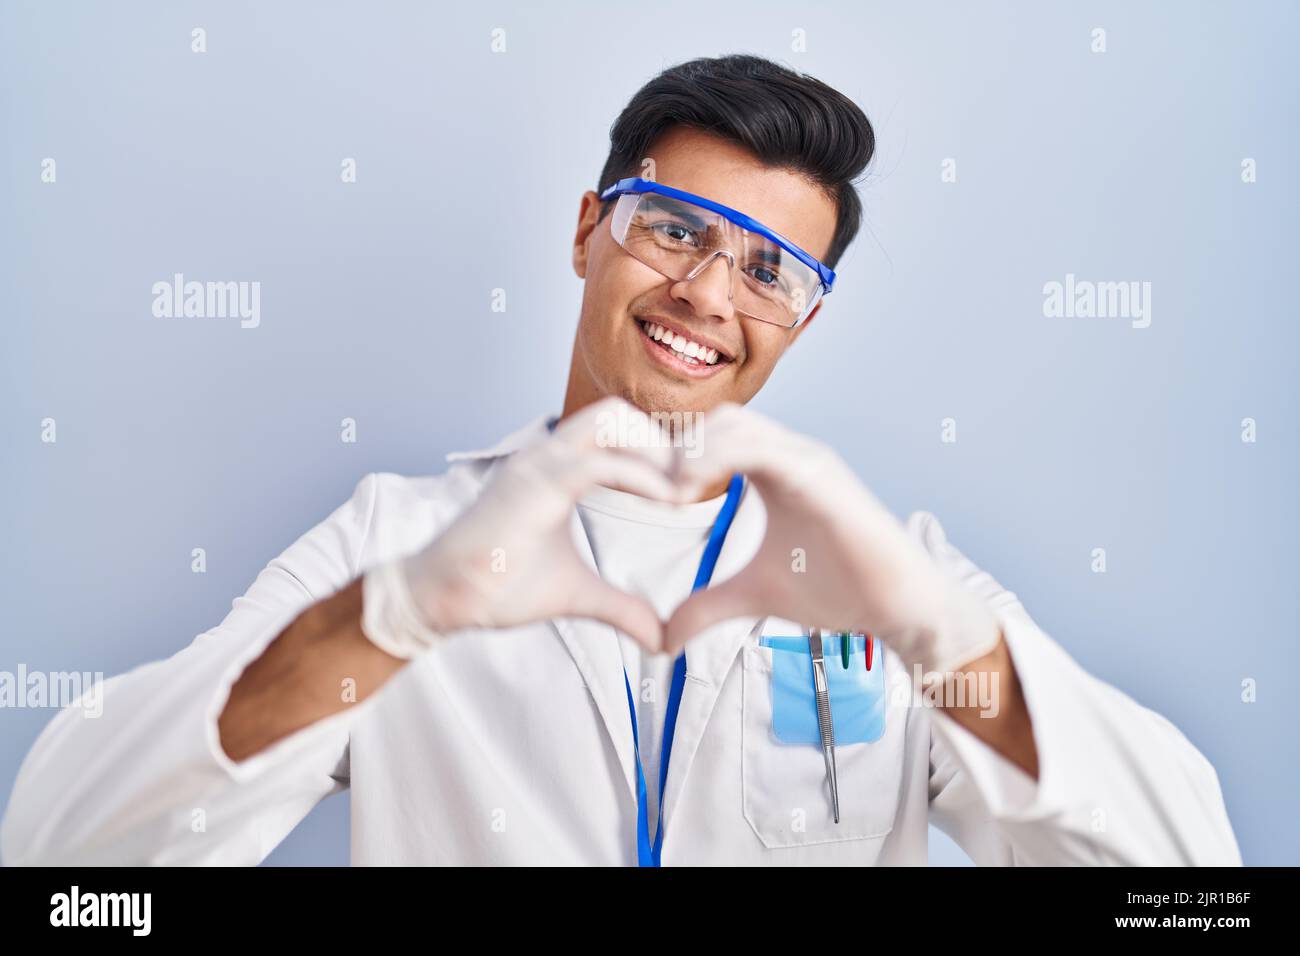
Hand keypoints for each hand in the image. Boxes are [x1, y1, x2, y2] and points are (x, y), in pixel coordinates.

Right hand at [363, 397, 683, 656]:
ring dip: (657, 451)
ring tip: (687, 490)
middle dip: (663, 440)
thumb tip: (662, 637)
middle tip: (696, 480)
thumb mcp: (578, 596)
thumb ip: (621, 608)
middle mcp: (547, 455)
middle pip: (618, 413)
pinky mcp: (534, 484)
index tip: (691, 485)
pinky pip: (598, 463)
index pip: (615, 431)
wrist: (443, 598)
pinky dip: (642, 476)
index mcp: (557, 469)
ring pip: (611, 423)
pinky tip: (670, 501)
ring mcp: (539, 464)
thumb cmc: (498, 587)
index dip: (657, 450)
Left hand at [663, 403, 1001, 673]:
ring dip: (691, 450)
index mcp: (772, 471)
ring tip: (665, 494)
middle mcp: (790, 454)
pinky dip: (719, 458)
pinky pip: (763, 448)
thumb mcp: (753, 597)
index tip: (636, 490)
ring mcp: (808, 459)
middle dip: (674, 446)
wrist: (898, 607)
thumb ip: (707, 606)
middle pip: (717, 420)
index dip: (670, 456)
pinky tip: (690, 492)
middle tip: (643, 487)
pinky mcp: (823, 474)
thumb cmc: (837, 591)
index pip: (712, 437)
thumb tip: (663, 638)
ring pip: (735, 424)